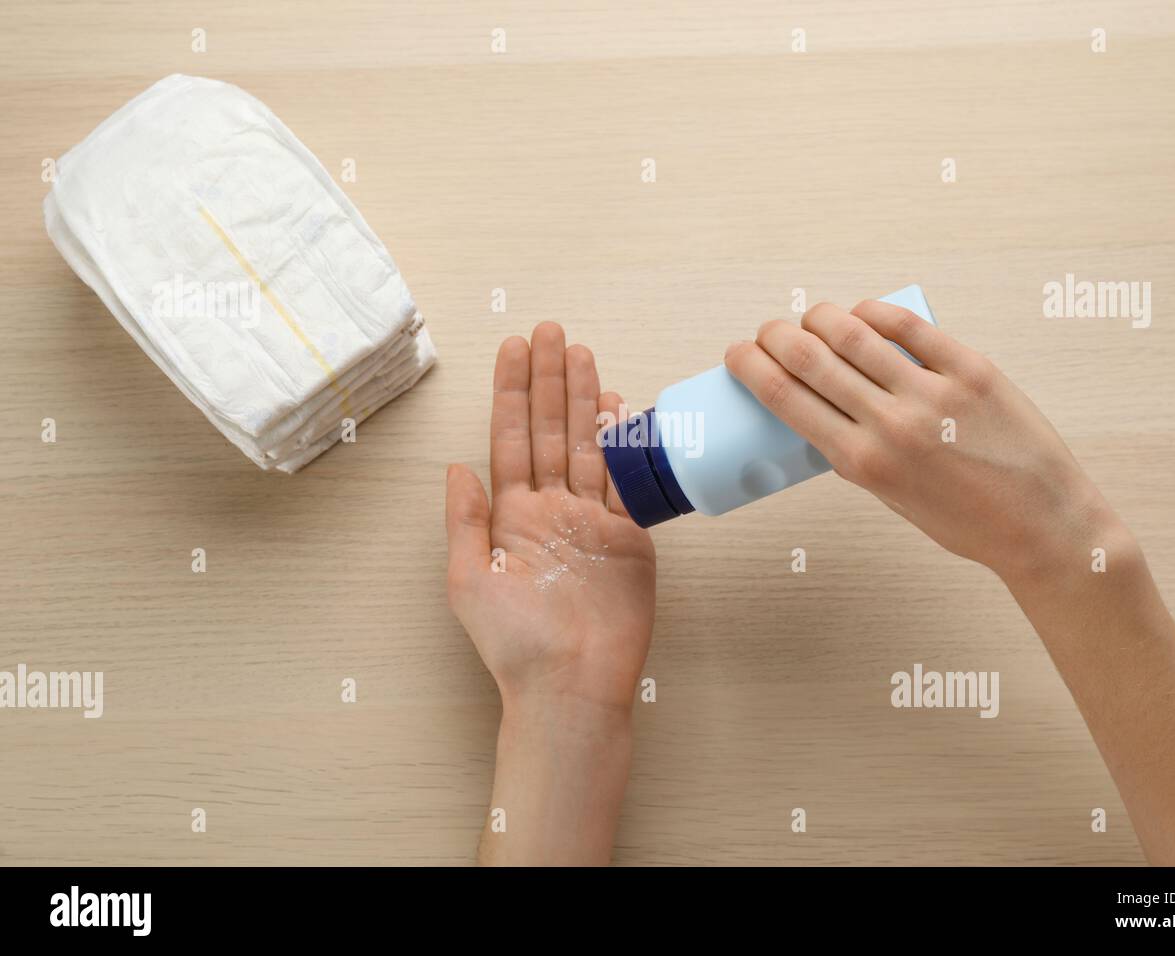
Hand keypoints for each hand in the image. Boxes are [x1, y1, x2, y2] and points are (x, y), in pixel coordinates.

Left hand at [446, 321, 655, 716]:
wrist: (570, 683)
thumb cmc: (513, 642)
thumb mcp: (467, 579)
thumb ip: (464, 520)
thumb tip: (455, 466)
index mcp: (511, 515)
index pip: (511, 438)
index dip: (513, 392)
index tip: (514, 348)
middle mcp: (550, 508)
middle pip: (551, 429)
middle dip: (549, 379)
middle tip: (550, 329)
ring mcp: (591, 518)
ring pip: (587, 443)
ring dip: (583, 397)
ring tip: (580, 352)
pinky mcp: (628, 536)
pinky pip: (624, 479)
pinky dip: (622, 441)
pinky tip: (617, 405)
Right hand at [724, 300, 1125, 583]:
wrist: (1042, 526)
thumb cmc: (966, 522)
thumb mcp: (891, 499)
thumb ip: (858, 454)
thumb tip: (831, 405)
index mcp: (861, 463)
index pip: (784, 397)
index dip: (749, 365)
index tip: (737, 354)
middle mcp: (890, 424)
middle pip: (808, 358)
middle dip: (773, 335)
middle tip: (767, 333)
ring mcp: (932, 393)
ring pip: (852, 332)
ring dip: (817, 317)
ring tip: (810, 318)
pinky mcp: (971, 370)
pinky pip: (909, 326)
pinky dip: (873, 310)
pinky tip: (860, 311)